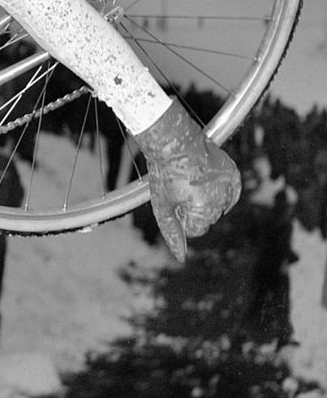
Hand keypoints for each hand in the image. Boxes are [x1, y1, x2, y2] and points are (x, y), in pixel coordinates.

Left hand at [132, 100, 240, 261]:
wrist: (174, 140)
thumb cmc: (164, 173)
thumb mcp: (162, 206)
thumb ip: (173, 233)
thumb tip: (180, 257)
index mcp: (204, 209)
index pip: (196, 229)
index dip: (181, 217)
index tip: (174, 201)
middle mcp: (222, 199)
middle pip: (208, 218)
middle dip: (194, 209)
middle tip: (180, 188)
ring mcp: (231, 185)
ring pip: (219, 206)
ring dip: (207, 199)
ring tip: (191, 181)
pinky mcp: (235, 173)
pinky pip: (230, 192)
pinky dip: (219, 190)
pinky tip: (205, 180)